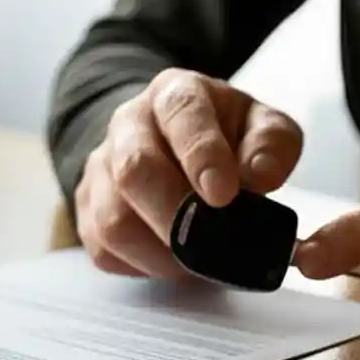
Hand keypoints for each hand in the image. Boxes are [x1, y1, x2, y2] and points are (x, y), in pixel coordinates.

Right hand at [76, 68, 302, 277]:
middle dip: (176, 215)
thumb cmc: (222, 136)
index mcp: (174, 93)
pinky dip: (142, 265)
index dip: (201, 155)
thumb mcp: (261, 126)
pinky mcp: (88, 209)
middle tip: (212, 243)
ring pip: (113, 219)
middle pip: (134, 170)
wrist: (169, 141)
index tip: (224, 194)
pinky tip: (171, 260)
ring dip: (161, 252)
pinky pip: (104, 249)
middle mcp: (128, 125)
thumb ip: (272, 144)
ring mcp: (101, 168)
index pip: (180, 114)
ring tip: (198, 259)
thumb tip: (261, 175)